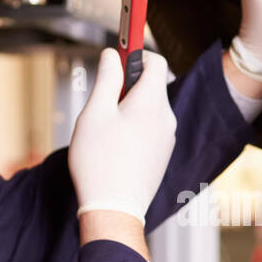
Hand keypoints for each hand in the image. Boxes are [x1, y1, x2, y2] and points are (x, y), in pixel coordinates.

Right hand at [69, 48, 175, 227]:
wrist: (114, 209)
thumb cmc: (100, 162)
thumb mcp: (95, 113)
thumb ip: (106, 78)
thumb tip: (112, 55)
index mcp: (152, 103)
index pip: (156, 61)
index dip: (135, 52)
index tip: (118, 53)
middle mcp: (166, 118)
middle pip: (151, 84)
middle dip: (127, 83)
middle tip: (102, 99)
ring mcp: (167, 138)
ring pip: (149, 107)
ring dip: (129, 106)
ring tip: (105, 128)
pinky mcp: (162, 154)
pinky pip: (150, 127)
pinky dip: (134, 126)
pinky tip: (114, 145)